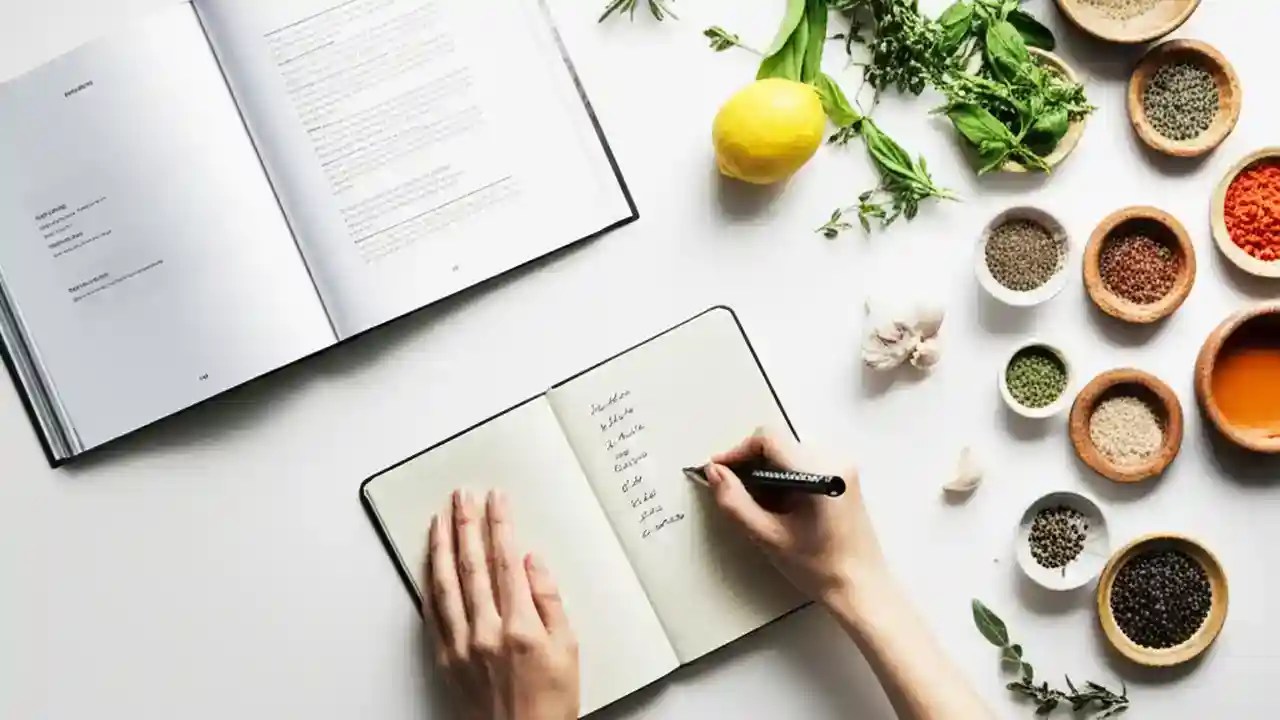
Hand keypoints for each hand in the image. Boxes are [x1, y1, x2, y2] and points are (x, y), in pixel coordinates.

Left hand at [425, 489, 578, 719]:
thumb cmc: (550, 703)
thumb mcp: (568, 649)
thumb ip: (549, 601)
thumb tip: (532, 563)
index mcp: (521, 627)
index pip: (506, 561)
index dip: (500, 524)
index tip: (496, 499)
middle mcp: (486, 633)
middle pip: (473, 565)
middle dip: (467, 524)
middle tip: (462, 496)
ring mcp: (461, 646)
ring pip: (446, 584)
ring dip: (441, 547)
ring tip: (439, 520)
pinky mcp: (445, 660)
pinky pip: (432, 614)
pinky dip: (429, 584)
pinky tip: (429, 565)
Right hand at [704, 429, 889, 608]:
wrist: (861, 587)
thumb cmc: (820, 568)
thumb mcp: (768, 537)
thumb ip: (735, 502)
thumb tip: (714, 473)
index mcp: (819, 472)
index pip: (768, 438)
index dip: (737, 451)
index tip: (719, 471)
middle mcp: (834, 461)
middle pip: (778, 444)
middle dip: (750, 465)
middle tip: (734, 493)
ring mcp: (841, 467)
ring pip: (788, 454)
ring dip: (766, 473)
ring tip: (758, 506)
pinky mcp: (842, 477)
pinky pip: (802, 464)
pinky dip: (782, 478)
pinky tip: (779, 507)